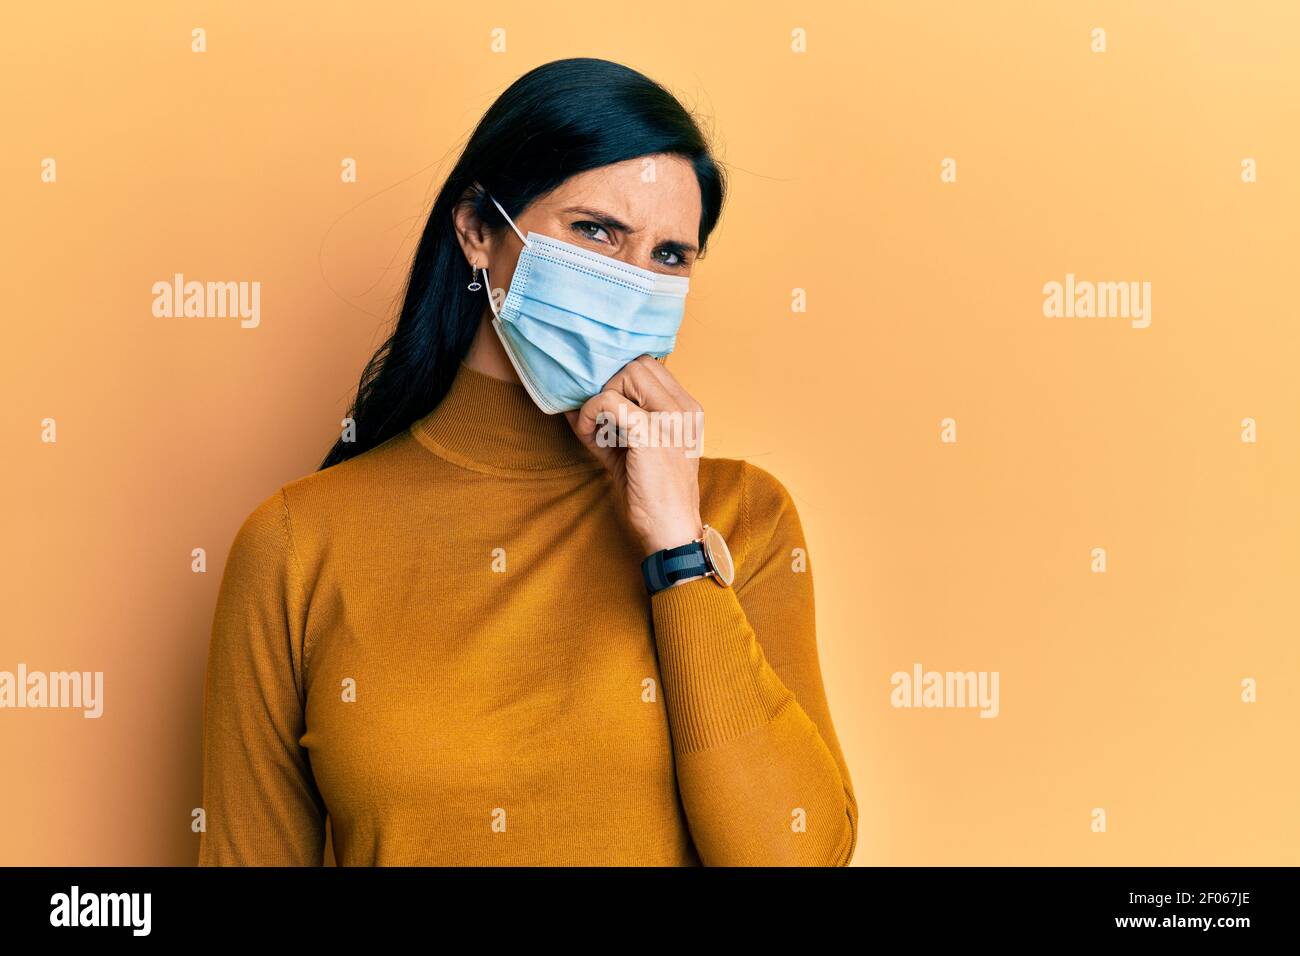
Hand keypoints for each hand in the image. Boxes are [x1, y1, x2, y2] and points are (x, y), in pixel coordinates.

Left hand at [565, 355, 704, 555]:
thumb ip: (612, 421)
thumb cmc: (652, 494)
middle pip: (637, 364)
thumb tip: (573, 398)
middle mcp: (684, 409)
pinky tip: (588, 435)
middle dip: (609, 384)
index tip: (606, 408)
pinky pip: (607, 401)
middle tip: (598, 417)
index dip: (620, 381)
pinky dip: (589, 414)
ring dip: (598, 397)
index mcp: (687, 409)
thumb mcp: (635, 448)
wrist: (670, 532)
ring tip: (593, 429)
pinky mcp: (651, 434)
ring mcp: (670, 420)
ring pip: (624, 375)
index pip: (650, 366)